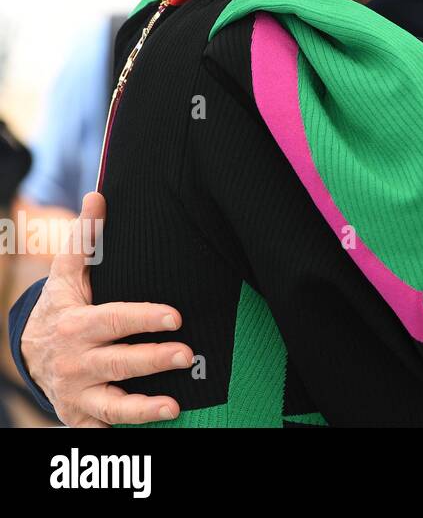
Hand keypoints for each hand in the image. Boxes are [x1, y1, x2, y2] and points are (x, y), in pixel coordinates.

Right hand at [19, 191, 192, 426]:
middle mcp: (76, 362)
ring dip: (143, 408)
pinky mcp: (83, 418)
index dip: (144, 319)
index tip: (175, 316)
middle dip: (151, 360)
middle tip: (186, 354)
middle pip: (117, 362)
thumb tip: (99, 195)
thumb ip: (86, 239)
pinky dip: (128, 432)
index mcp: (76, 325)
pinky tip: (158, 427)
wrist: (31, 355)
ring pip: (113, 404)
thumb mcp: (68, 276)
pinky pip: (106, 428)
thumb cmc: (63, 308)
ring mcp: (79, 394)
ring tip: (174, 406)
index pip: (114, 320)